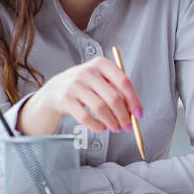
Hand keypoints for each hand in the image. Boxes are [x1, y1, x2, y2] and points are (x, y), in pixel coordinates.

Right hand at [28, 56, 143, 134]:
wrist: (55, 90)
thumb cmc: (85, 86)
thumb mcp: (101, 80)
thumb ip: (118, 91)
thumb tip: (135, 112)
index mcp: (101, 64)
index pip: (124, 82)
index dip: (134, 100)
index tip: (139, 114)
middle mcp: (87, 72)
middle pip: (113, 97)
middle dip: (124, 116)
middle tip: (128, 126)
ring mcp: (75, 85)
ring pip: (100, 108)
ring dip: (112, 122)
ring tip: (116, 128)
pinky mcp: (65, 99)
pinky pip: (85, 117)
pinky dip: (97, 126)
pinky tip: (101, 127)